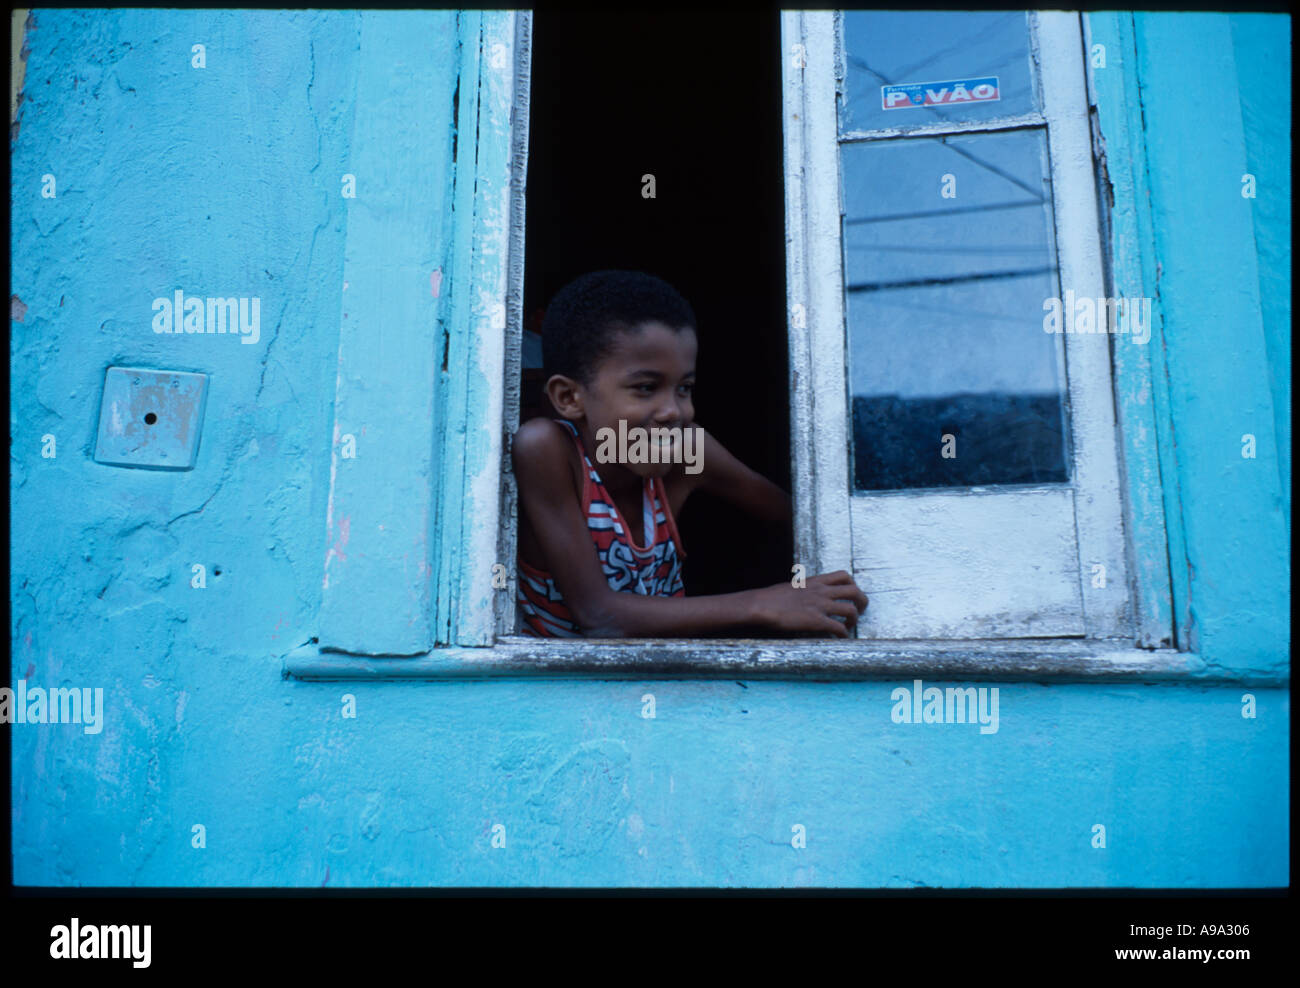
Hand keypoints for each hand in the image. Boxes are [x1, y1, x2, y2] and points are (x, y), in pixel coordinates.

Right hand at [751, 570, 868, 637]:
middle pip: (854, 591)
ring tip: (850, 626)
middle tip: (861, 610)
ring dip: (855, 619)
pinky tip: (840, 638)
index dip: (853, 585)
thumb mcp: (793, 587)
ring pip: (851, 610)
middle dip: (862, 602)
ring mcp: (820, 606)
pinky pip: (839, 627)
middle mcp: (821, 591)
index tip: (851, 594)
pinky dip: (844, 634)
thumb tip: (807, 595)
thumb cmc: (772, 597)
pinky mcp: (816, 621)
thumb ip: (806, 589)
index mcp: (816, 581)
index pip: (844, 576)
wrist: (762, 604)